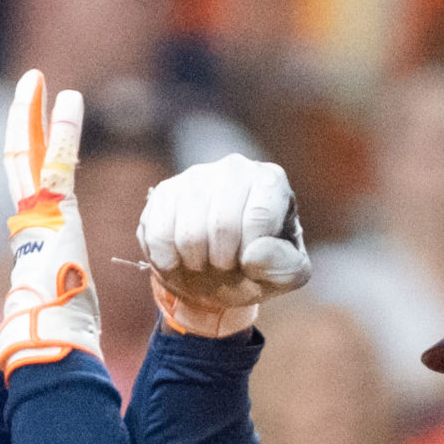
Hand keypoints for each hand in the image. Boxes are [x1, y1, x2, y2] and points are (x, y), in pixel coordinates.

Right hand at [0, 69, 102, 385]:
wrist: (53, 345)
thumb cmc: (55, 342)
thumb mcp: (52, 321)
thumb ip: (39, 320)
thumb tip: (24, 350)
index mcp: (31, 248)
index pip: (29, 193)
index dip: (30, 161)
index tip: (35, 137)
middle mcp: (29, 227)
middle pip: (19, 163)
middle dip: (22, 124)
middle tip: (29, 86)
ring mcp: (36, 218)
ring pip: (29, 155)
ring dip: (34, 115)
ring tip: (38, 80)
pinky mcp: (52, 215)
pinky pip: (56, 162)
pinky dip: (62, 131)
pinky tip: (69, 101)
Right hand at [137, 154, 309, 337]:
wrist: (217, 272)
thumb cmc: (258, 268)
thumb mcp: (285, 275)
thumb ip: (285, 266)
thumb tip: (254, 254)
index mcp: (270, 182)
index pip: (259, 219)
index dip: (252, 256)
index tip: (251, 262)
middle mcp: (235, 168)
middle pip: (222, 226)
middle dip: (223, 261)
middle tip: (226, 266)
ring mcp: (197, 176)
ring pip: (189, 233)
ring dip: (196, 263)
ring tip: (205, 262)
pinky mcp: (165, 192)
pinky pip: (158, 234)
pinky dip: (168, 261)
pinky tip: (180, 260)